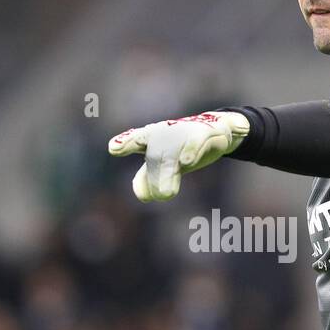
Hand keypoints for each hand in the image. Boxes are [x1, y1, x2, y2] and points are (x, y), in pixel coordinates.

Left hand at [108, 111, 249, 201]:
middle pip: (155, 155)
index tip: (114, 148)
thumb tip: (143, 196)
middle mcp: (165, 132)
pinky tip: (186, 161)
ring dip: (168, 172)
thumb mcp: (163, 164)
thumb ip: (147, 177)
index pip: (135, 140)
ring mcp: (185, 132)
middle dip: (155, 176)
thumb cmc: (181, 148)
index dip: (125, 143)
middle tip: (160, 197)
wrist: (216, 132)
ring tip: (166, 194)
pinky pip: (196, 141)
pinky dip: (190, 150)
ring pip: (172, 152)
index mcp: (150, 138)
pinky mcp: (205, 133)